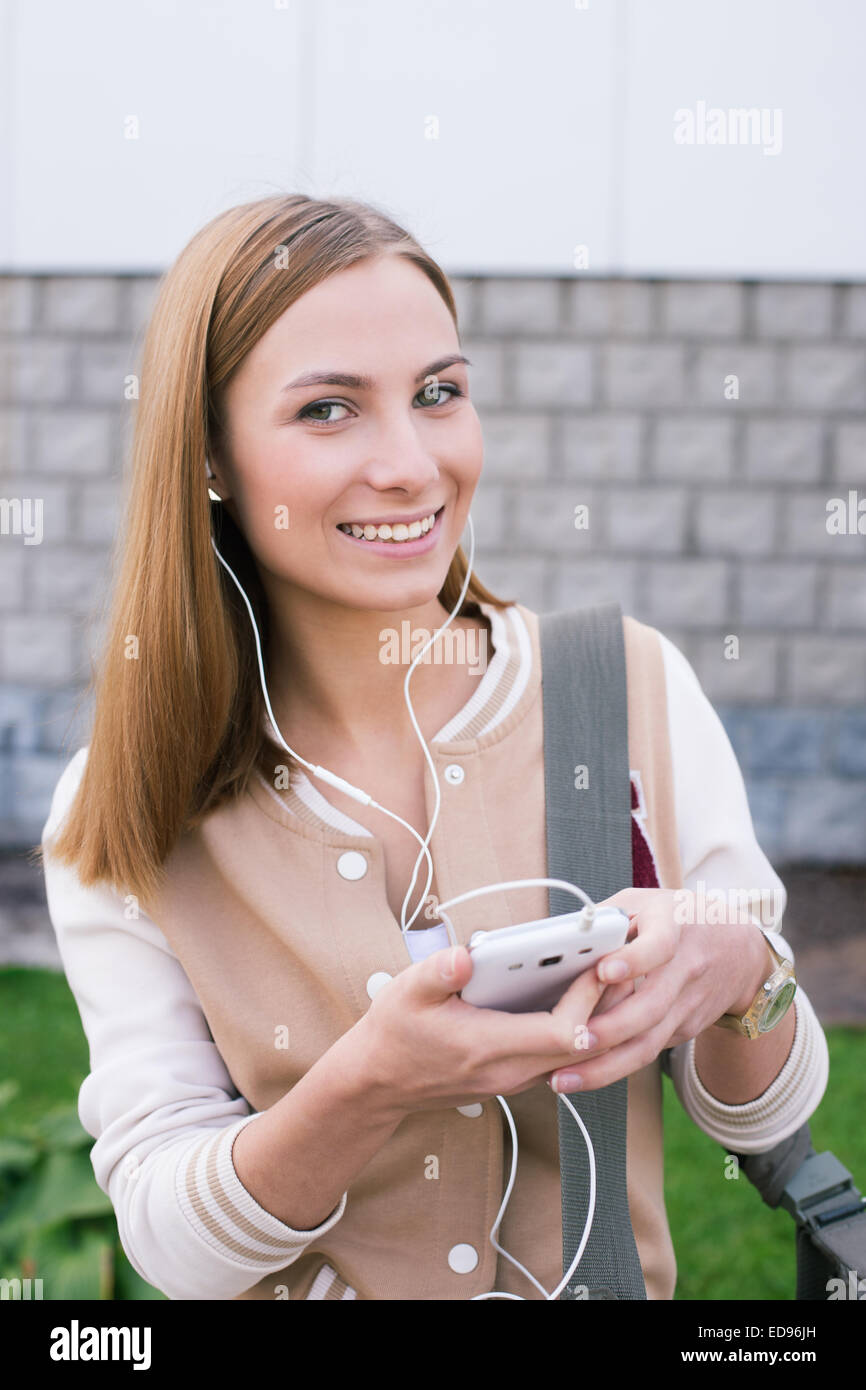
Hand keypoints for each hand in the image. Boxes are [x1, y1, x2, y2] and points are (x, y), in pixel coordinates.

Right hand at [355, 942, 614, 1118]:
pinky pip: (559, 1058)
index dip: (587, 999)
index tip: (595, 962)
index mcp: (488, 1046)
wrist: (378, 1084)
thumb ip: (438, 972)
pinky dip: (575, 1030)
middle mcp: (510, 1070)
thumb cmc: (394, 1034)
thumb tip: (467, 955)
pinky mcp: (513, 1078)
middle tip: (616, 962)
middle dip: (604, 1005)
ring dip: (594, 1019)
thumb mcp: (406, 992)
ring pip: (575, 1056)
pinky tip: (571, 997)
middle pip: (582, 1046)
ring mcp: (514, 1079)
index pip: (562, 1032)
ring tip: (603, 974)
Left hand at [547, 888, 770, 1094]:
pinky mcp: (684, 1030)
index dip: (633, 960)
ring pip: (649, 1043)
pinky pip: (648, 1051)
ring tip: (562, 1078)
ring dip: (605, 1066)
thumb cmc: (677, 919)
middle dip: (610, 1029)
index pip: (659, 945)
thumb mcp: (645, 903)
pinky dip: (614, 1066)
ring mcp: (687, 1004)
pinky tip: (580, 1075)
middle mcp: (685, 968)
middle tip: (572, 1041)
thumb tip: (558, 938)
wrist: (739, 950)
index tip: (603, 972)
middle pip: (651, 1007)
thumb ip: (606, 918)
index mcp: (673, 926)